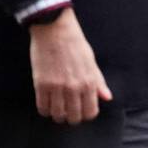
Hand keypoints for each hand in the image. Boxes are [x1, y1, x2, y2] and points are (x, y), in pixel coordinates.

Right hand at [28, 7, 112, 123]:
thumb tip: (107, 97)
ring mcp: (57, 87)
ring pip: (57, 115)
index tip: (82, 110)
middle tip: (69, 111)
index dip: (87, 114)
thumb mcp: (91, 62)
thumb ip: (98, 82)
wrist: (55, 30)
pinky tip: (47, 104)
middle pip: (74, 117)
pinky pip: (42, 108)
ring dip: (58, 115)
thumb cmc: (75, 44)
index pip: (90, 112)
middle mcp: (74, 87)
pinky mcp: (41, 85)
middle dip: (72, 117)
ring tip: (57, 108)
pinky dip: (45, 110)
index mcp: (89, 82)